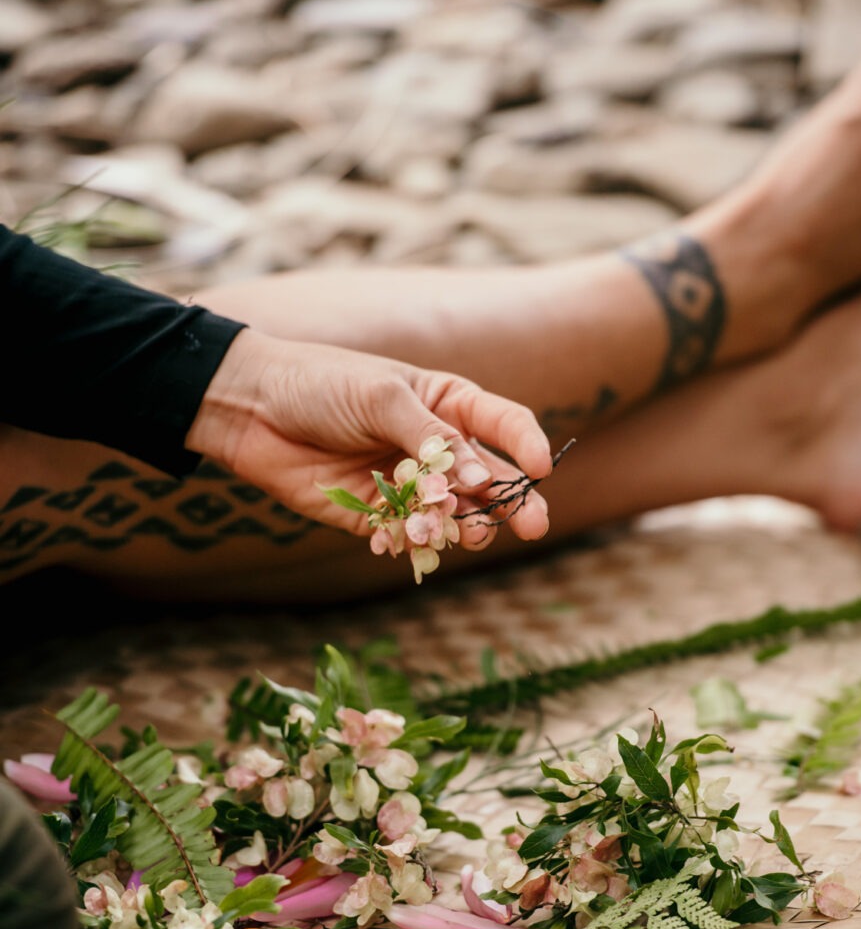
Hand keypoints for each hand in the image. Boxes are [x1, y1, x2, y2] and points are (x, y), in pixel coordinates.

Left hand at [184, 329, 552, 548]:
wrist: (252, 409)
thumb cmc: (322, 384)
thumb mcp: (382, 398)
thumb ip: (431, 439)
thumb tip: (478, 480)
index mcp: (447, 404)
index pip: (504, 425)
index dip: (527, 445)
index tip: (541, 468)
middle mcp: (435, 447)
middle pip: (490, 480)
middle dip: (514, 503)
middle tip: (533, 526)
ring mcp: (408, 484)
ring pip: (454, 514)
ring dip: (467, 526)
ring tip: (470, 534)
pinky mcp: (376, 516)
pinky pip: (408, 537)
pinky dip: (415, 544)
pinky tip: (410, 541)